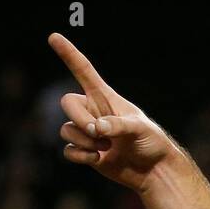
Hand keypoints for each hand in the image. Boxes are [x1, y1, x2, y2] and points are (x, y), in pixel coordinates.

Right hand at [48, 33, 176, 191]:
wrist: (154, 171)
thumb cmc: (152, 144)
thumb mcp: (140, 129)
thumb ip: (118, 125)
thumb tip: (96, 128)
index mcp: (106, 98)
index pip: (84, 72)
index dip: (69, 55)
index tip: (54, 37)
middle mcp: (93, 112)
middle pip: (67, 103)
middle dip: (79, 119)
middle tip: (97, 132)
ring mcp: (88, 132)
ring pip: (66, 130)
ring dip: (84, 141)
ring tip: (105, 147)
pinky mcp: (86, 151)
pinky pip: (68, 150)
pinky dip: (80, 155)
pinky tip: (97, 159)